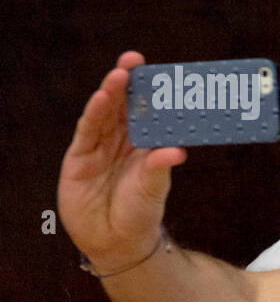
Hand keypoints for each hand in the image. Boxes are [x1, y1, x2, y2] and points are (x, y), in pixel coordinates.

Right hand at [58, 52, 186, 271]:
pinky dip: (94, 114)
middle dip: (129, 82)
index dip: (152, 91)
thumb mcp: (153, 189)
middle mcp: (122, 140)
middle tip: (134, 60)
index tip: (162, 71)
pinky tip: (101, 98)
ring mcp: (100, 147)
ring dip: (111, 93)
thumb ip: (160, 168)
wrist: (115, 241)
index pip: (148, 112)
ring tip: (120, 75)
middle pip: (124, 106)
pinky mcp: (80, 157)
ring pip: (105, 114)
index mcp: (145, 143)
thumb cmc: (139, 212)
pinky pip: (87, 131)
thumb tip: (178, 152)